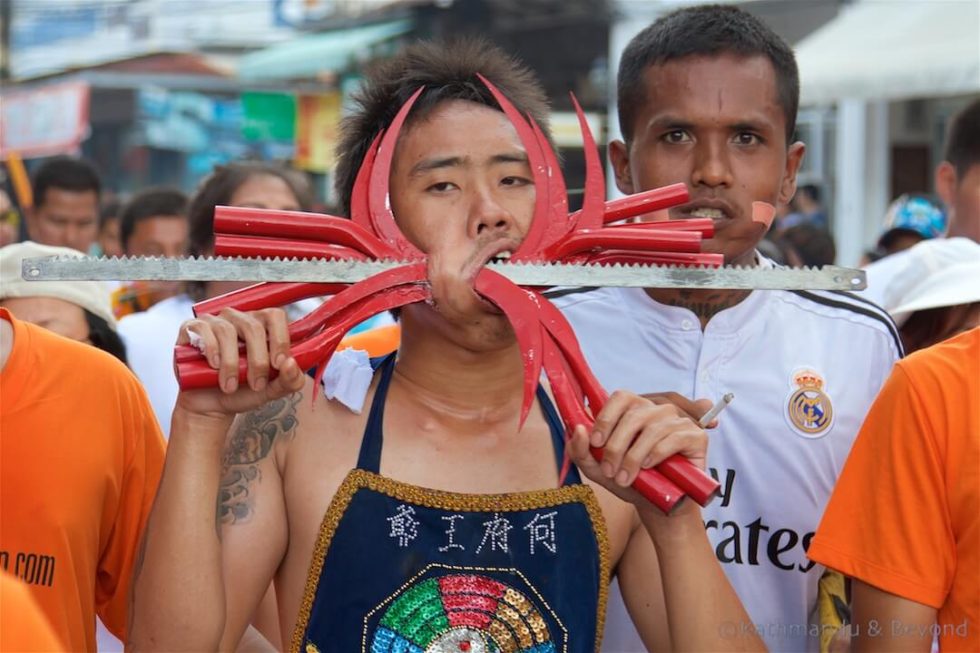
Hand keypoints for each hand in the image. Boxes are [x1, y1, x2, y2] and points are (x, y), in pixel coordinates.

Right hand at [174, 308, 305, 419]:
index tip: (279, 364)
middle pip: (253, 326)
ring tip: (230, 387)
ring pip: (227, 331)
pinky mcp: (192, 328)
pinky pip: (203, 330)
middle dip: (257, 359)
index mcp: (261, 326)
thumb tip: (291, 363)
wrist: (210, 406)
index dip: (280, 339)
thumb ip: (289, 381)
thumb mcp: (271, 391)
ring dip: (231, 364)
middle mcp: (239, 319)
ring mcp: (215, 321)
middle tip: (256, 384)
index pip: (275, 317)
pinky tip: (213, 367)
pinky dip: (210, 350)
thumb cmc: (243, 392)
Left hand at [569, 390, 707, 505]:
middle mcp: (657, 410)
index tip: (596, 443)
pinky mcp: (696, 436)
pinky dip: (656, 454)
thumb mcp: (597, 469)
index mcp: (634, 410)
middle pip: (634, 415)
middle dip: (616, 446)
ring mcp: (678, 421)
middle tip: (609, 471)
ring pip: (652, 429)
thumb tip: (578, 429)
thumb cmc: (629, 482)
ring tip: (625, 478)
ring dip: (634, 457)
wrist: (658, 507)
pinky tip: (648, 468)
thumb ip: (580, 450)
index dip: (606, 417)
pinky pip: (674, 438)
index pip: (621, 397)